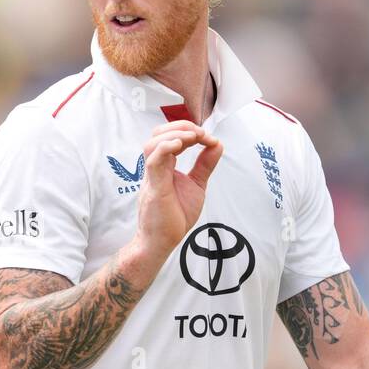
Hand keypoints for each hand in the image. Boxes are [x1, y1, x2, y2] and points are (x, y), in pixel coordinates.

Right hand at [133, 120, 223, 261]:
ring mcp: (152, 178)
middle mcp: (155, 169)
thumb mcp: (196, 185)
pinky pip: (153, 161)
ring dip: (174, 135)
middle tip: (201, 134)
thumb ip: (204, 165)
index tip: (208, 138)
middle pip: (157, 134)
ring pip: (152, 144)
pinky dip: (167, 148)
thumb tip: (216, 144)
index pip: (169, 137)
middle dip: (180, 126)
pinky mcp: (154, 188)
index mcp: (163, 167)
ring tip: (194, 137)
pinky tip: (182, 145)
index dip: (188, 131)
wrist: (162, 242)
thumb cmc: (174, 217)